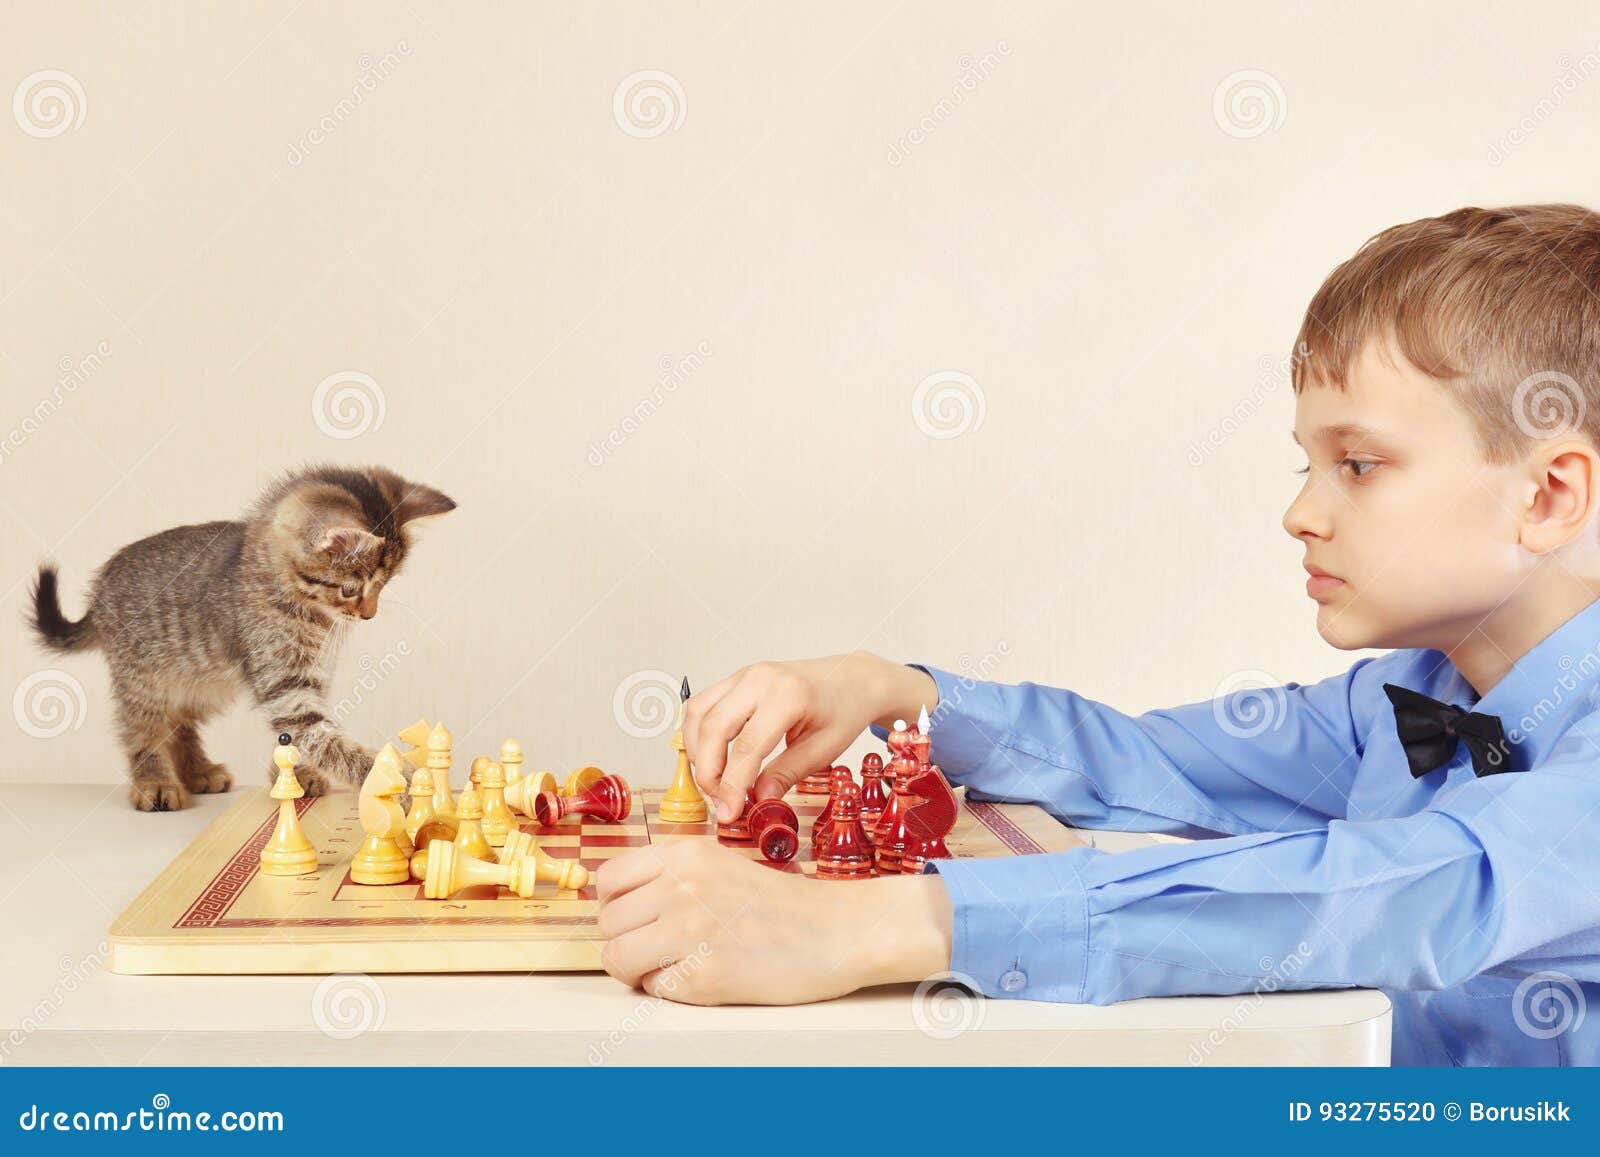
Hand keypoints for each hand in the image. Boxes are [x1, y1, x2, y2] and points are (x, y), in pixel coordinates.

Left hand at [595, 840, 952, 1004]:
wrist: (837, 930)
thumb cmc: (783, 903)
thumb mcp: (719, 864)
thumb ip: (670, 874)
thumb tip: (611, 899)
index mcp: (685, 854)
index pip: (607, 878)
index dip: (616, 904)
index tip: (635, 916)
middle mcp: (681, 886)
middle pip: (607, 922)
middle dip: (628, 939)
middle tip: (662, 946)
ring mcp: (690, 931)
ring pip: (617, 958)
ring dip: (640, 968)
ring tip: (675, 963)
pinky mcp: (703, 976)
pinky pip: (652, 989)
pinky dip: (671, 989)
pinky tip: (704, 976)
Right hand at [683, 651, 936, 820]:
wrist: (851, 679)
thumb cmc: (843, 710)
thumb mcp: (824, 750)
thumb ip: (787, 774)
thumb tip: (757, 799)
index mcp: (789, 696)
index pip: (747, 746)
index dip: (732, 785)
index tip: (727, 812)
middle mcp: (761, 679)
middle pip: (714, 728)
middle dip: (708, 771)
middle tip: (719, 801)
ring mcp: (745, 674)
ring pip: (699, 713)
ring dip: (697, 751)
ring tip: (715, 781)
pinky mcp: (737, 678)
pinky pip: (703, 704)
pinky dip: (698, 732)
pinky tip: (710, 756)